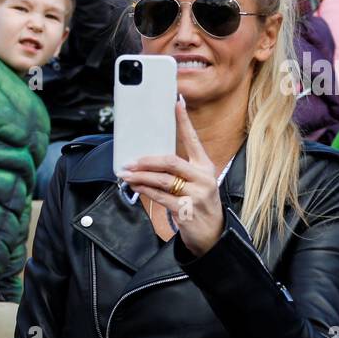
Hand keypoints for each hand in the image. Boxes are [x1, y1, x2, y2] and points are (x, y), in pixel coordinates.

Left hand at [116, 98, 224, 255]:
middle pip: (171, 162)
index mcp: (205, 166)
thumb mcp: (196, 182)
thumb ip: (179, 170)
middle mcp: (203, 177)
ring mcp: (196, 194)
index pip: (193, 140)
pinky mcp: (186, 210)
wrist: (212, 234)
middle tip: (130, 161)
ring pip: (162, 180)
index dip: (184, 121)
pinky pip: (160, 197)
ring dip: (140, 177)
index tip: (176, 103)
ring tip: (126, 174)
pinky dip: (145, 191)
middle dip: (147, 160)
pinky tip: (135, 187)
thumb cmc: (199, 203)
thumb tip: (149, 158)